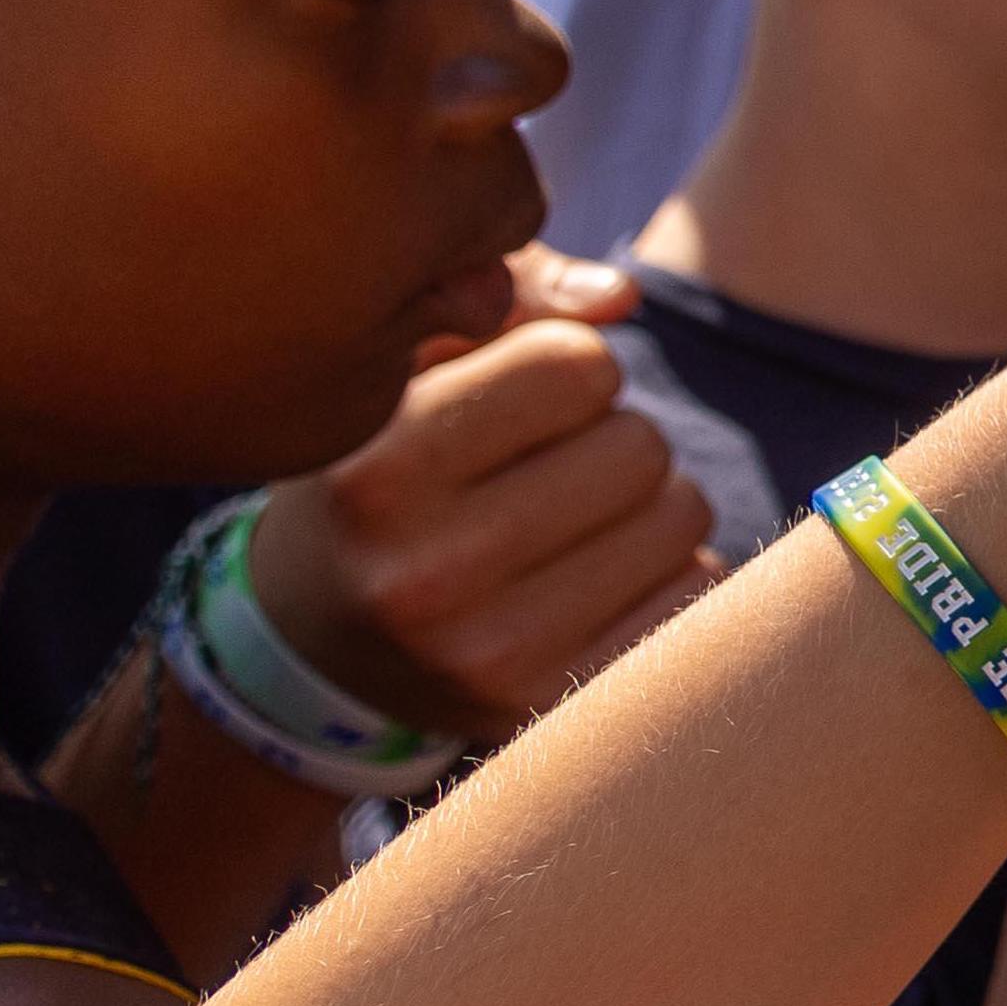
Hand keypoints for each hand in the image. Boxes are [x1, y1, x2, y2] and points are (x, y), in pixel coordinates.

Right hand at [245, 255, 719, 734]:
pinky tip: (596, 581)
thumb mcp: (407, 369)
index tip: (526, 398)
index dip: (570, 366)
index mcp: (379, 470)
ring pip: (683, 520)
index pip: (576, 366)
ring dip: (651, 504)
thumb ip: (510, 296)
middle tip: (556, 466)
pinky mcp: (553, 708)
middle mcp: (424, 574)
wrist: (311, 645)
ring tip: (575, 521)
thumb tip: (622, 299)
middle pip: (640, 446)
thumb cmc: (382, 475)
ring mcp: (491, 659)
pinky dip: (667, 574)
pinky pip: (695, 599)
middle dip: (614, 436)